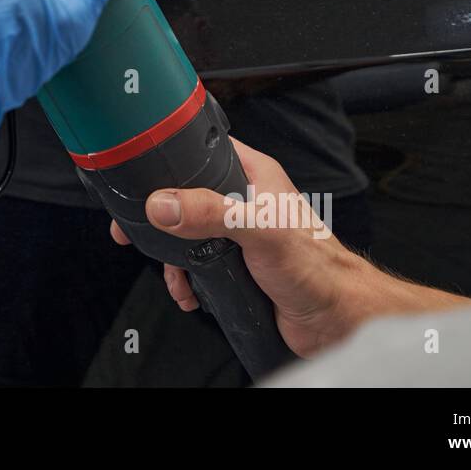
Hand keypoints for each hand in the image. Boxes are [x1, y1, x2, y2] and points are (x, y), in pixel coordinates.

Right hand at [112, 138, 470, 355]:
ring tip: (169, 268)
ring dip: (171, 253)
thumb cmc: (318, 269)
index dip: (169, 156)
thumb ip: (211, 213)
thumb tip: (164, 204)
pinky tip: (188, 290)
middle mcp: (243, 201)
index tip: (139, 169)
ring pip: (186, 231)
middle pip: (186, 193)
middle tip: (135, 225)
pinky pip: (194, 262)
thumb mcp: (259, 231)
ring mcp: (236, 233)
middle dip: (160, 213)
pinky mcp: (233, 264)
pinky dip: (184, 277)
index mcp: (253, 177)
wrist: (335, 319)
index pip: (203, 150)